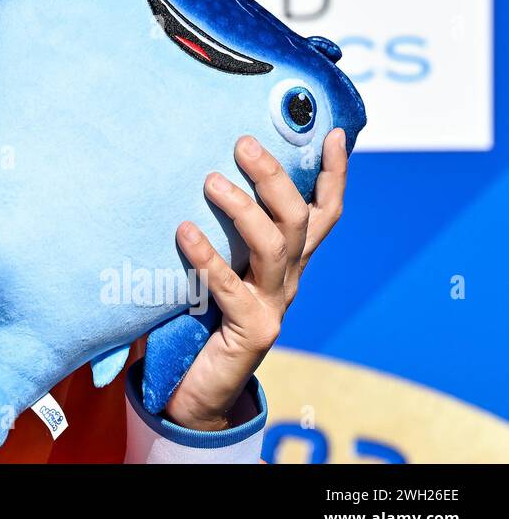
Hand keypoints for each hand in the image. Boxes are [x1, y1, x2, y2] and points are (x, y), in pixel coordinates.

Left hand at [162, 128, 349, 430]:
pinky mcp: (252, 330)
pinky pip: (229, 287)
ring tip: (211, 181)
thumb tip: (199, 168)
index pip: (324, 211)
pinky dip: (207, 256)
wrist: (197, 386)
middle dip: (276, 178)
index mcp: (290, 261)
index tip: (333, 132)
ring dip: (244, 209)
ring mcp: (274, 304)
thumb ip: (221, 230)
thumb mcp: (220, 264)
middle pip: (299, 219)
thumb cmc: (202, 314)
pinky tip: (184, 232)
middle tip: (243, 144)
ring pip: (275, 246)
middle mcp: (289, 278)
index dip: (334, 174)